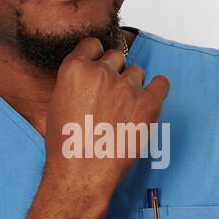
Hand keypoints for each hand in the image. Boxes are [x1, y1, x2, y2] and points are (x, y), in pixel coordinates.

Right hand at [42, 36, 168, 200]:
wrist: (83, 173)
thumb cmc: (67, 146)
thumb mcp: (57, 104)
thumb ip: (74, 82)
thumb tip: (88, 75)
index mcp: (75, 69)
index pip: (93, 45)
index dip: (96, 57)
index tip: (99, 68)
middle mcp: (102, 72)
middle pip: (116, 57)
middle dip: (114, 73)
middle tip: (110, 96)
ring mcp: (127, 87)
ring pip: (136, 72)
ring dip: (132, 86)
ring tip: (124, 109)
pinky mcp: (148, 103)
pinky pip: (161, 83)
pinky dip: (157, 89)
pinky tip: (150, 98)